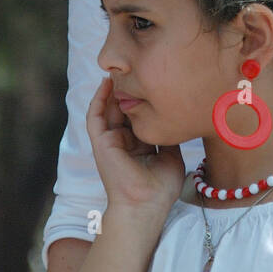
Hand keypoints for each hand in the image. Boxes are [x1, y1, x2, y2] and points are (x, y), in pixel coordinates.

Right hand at [86, 78, 184, 217]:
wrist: (146, 205)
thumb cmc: (160, 188)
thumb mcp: (171, 154)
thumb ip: (169, 134)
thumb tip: (177, 114)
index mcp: (138, 146)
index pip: (139, 115)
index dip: (144, 97)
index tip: (155, 78)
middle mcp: (123, 142)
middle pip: (123, 108)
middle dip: (129, 88)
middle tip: (137, 66)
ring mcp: (110, 142)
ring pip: (109, 108)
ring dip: (113, 89)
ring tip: (121, 68)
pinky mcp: (100, 143)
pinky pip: (95, 116)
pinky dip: (99, 98)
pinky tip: (107, 83)